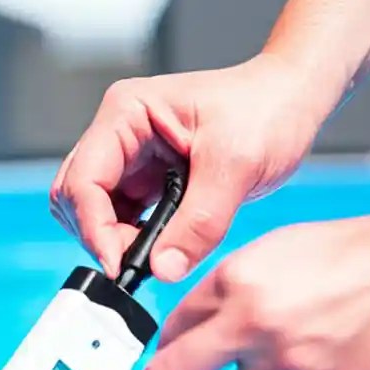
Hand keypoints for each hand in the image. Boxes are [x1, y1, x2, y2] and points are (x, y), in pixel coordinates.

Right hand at [50, 53, 328, 281]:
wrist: (293, 99)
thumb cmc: (267, 108)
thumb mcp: (237, 165)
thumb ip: (200, 220)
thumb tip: (163, 269)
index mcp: (127, 113)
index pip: (84, 179)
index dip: (94, 227)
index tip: (118, 264)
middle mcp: (119, 134)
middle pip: (76, 197)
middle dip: (99, 235)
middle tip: (139, 262)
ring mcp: (130, 158)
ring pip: (93, 212)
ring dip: (114, 241)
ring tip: (158, 254)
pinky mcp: (146, 181)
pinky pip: (121, 219)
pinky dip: (133, 241)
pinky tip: (163, 249)